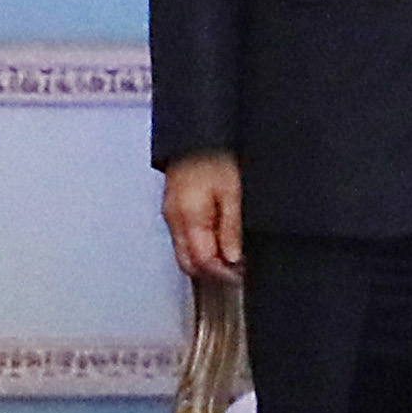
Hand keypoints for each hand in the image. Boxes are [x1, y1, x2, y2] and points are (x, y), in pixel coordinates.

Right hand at [161, 149, 244, 281]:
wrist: (197, 137)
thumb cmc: (215, 158)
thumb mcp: (233, 193)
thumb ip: (231, 227)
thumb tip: (232, 257)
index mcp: (189, 218)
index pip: (201, 261)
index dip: (221, 273)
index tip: (239, 275)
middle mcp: (175, 220)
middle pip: (188, 262)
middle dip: (211, 273)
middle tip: (235, 272)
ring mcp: (171, 215)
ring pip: (183, 252)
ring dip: (204, 261)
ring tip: (229, 258)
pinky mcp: (173, 209)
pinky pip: (182, 238)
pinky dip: (198, 246)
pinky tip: (216, 241)